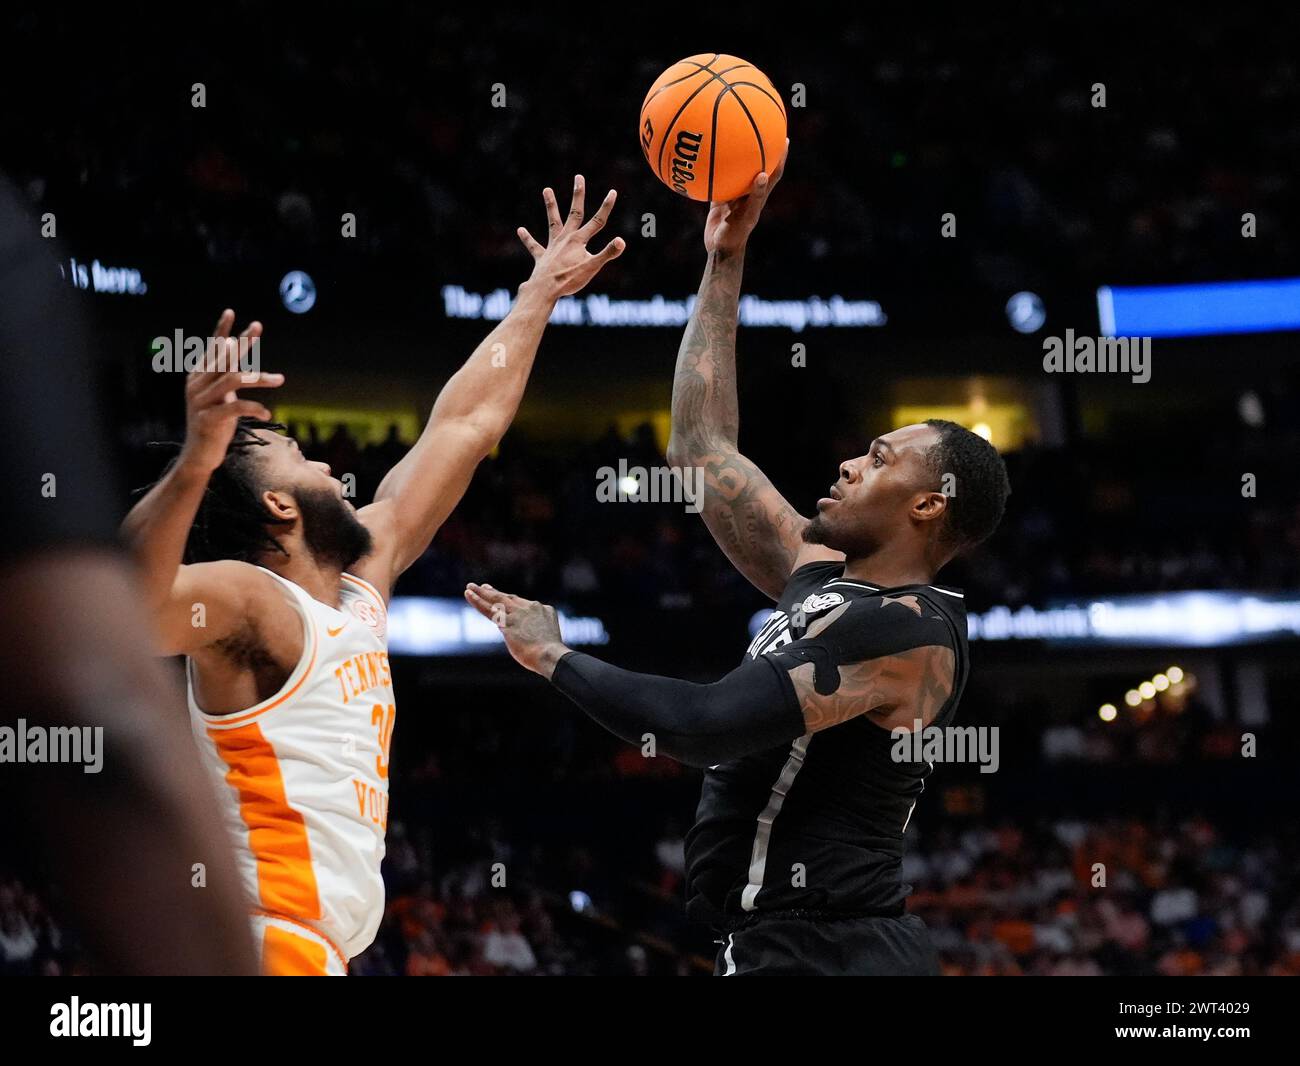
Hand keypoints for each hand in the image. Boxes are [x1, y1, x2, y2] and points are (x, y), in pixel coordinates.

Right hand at [179, 310, 283, 473]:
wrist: (199, 456)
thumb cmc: (214, 425)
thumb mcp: (222, 398)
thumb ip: (226, 377)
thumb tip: (236, 353)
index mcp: (198, 378)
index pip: (211, 349)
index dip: (220, 330)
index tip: (230, 311)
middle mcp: (196, 386)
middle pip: (223, 358)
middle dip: (243, 342)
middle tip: (258, 326)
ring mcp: (200, 402)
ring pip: (233, 380)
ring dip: (260, 378)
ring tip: (281, 379)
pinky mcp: (208, 420)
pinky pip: (235, 408)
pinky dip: (255, 409)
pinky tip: (267, 415)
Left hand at [464, 582, 568, 677]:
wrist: (550, 655)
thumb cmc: (551, 652)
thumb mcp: (548, 633)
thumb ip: (537, 628)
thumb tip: (530, 634)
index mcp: (542, 609)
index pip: (522, 603)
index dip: (509, 600)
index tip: (500, 596)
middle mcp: (529, 608)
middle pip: (507, 598)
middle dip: (493, 592)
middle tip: (482, 587)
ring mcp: (517, 614)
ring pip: (496, 600)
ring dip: (481, 593)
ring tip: (470, 588)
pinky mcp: (506, 623)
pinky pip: (488, 610)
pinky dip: (477, 602)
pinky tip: (469, 595)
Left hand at [517, 175, 625, 299]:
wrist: (545, 289)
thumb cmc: (569, 279)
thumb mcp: (592, 267)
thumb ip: (607, 253)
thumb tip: (621, 241)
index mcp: (579, 240)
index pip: (597, 221)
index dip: (606, 207)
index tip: (612, 192)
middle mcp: (565, 239)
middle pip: (574, 213)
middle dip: (578, 195)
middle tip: (578, 177)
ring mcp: (552, 246)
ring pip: (553, 222)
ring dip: (551, 206)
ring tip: (546, 189)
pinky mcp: (542, 257)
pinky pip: (534, 246)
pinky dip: (528, 239)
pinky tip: (521, 230)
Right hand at [704, 138, 787, 256]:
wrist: (719, 249)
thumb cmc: (735, 235)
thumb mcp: (746, 216)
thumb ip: (756, 196)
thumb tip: (763, 174)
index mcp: (759, 196)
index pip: (774, 172)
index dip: (781, 157)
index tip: (784, 139)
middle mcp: (748, 193)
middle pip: (757, 165)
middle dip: (761, 149)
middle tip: (763, 128)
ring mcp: (733, 195)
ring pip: (736, 171)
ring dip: (736, 156)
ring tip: (732, 136)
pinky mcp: (719, 199)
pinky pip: (716, 180)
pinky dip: (712, 170)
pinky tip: (703, 157)